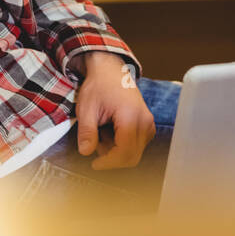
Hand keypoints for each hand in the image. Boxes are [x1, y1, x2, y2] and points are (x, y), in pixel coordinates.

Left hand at [73, 52, 154, 168]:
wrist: (110, 70)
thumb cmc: (99, 85)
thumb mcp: (86, 108)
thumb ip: (86, 132)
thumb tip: (86, 152)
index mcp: (131, 116)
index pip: (125, 153)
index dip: (109, 163)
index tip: (94, 164)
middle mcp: (145, 121)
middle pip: (132, 156)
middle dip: (112, 157)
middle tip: (96, 141)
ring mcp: (149, 123)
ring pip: (135, 152)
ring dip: (116, 150)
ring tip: (102, 130)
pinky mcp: (147, 125)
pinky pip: (137, 145)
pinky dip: (122, 144)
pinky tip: (111, 130)